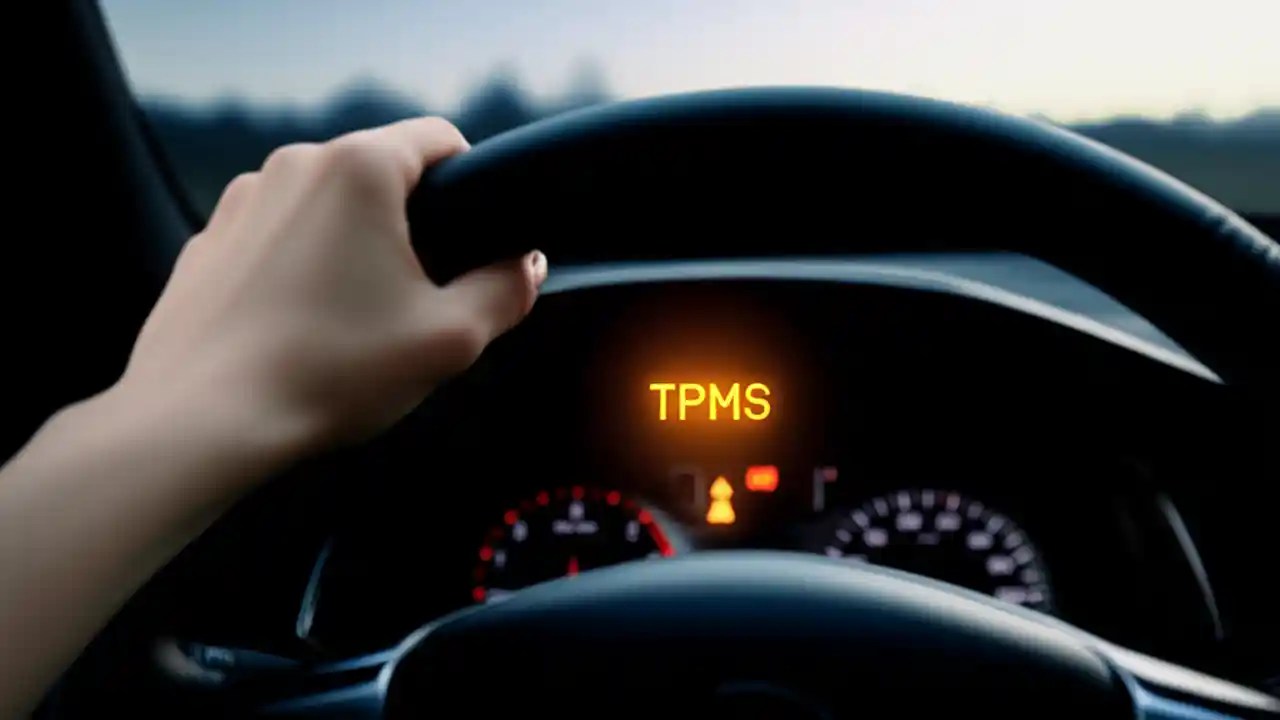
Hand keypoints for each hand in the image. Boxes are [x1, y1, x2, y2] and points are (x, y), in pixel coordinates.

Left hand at [120, 117, 545, 460]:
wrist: (203, 422)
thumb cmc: (330, 374)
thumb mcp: (451, 339)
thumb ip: (507, 291)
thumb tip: (526, 266)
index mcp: (359, 168)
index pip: (441, 139)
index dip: (475, 185)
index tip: (478, 242)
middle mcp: (295, 165)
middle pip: (383, 175)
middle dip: (413, 229)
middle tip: (422, 303)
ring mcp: (242, 201)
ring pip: (328, 209)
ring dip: (355, 250)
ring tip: (357, 327)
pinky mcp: (209, 243)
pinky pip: (279, 241)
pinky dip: (303, 273)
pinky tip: (306, 334)